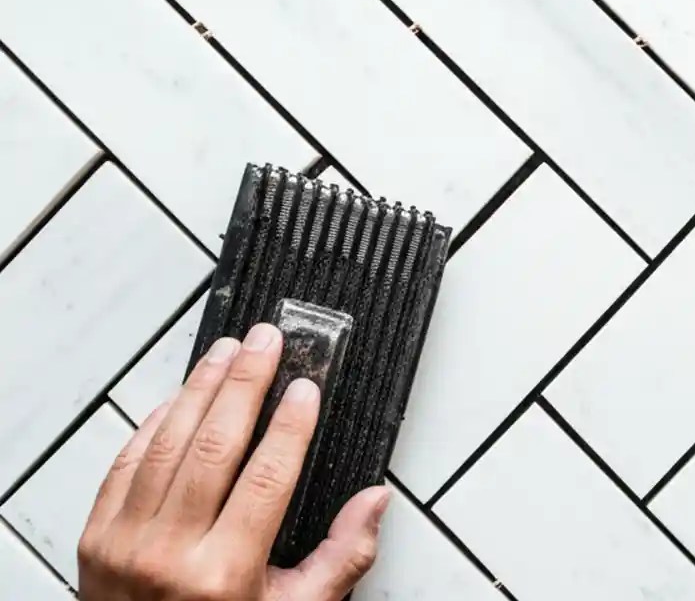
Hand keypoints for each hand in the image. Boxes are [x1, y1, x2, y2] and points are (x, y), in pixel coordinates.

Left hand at [78, 323, 389, 599]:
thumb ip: (342, 558)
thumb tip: (374, 501)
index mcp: (224, 576)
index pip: (265, 477)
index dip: (290, 426)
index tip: (306, 388)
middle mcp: (169, 555)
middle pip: (214, 446)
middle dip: (245, 382)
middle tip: (267, 341)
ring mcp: (126, 543)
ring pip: (167, 443)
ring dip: (200, 388)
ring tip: (227, 351)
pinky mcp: (96, 537)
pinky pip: (126, 462)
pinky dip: (154, 422)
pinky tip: (181, 396)